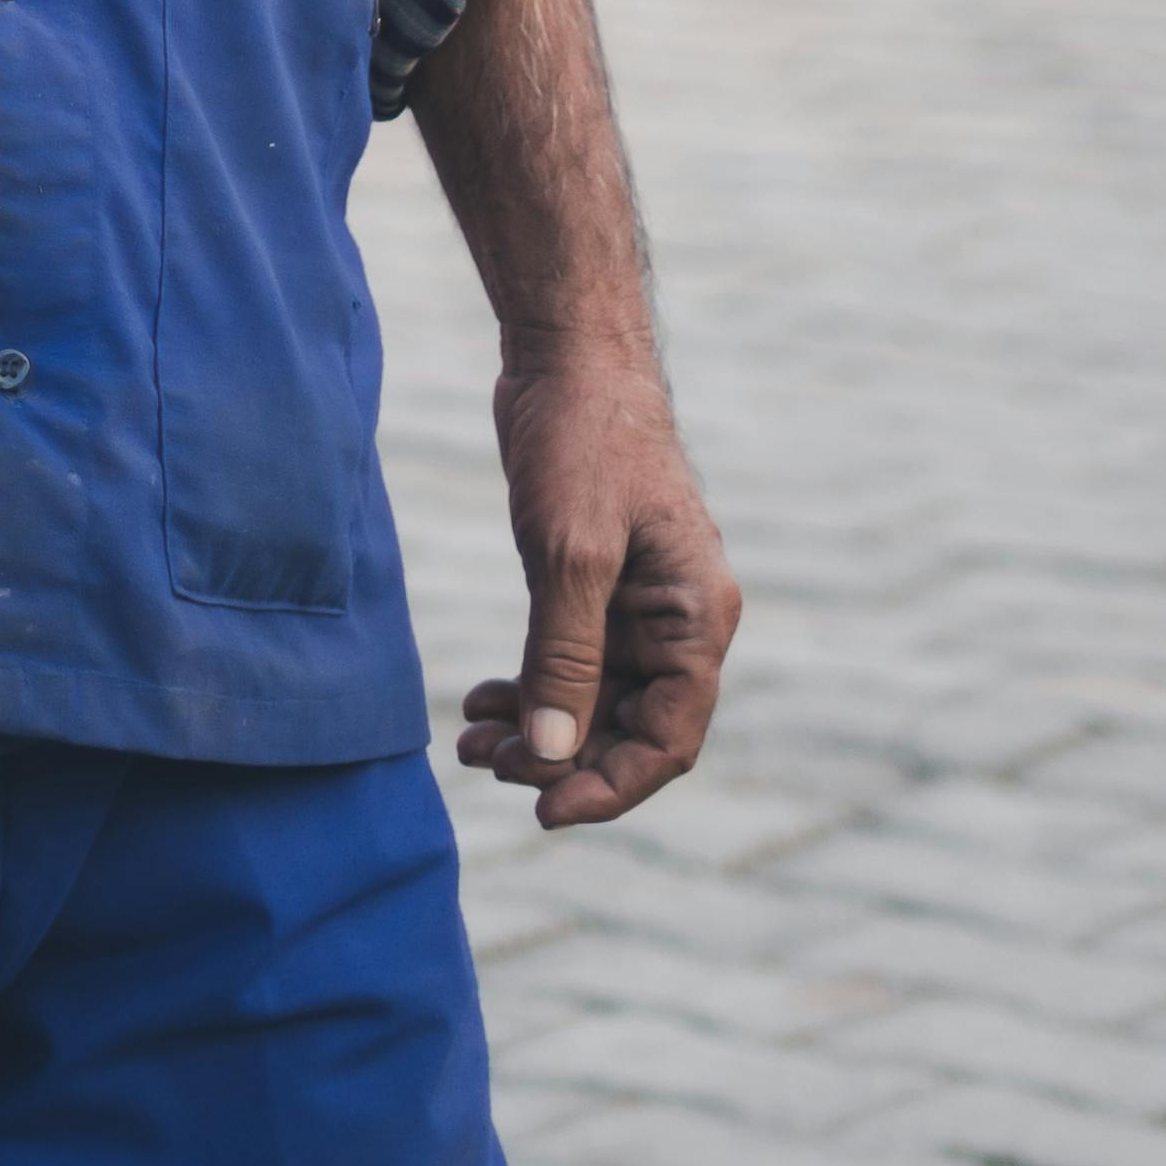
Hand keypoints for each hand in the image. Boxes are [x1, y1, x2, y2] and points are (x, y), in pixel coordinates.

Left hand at [454, 341, 739, 829]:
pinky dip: (528, 689)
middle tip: (486, 765)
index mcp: (696, 617)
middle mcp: (676, 621)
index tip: (543, 810)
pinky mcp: (594, 585)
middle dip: (559, 759)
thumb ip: (565, 658)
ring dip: (536, 731)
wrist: (565, 354)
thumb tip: (554, 756)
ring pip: (591, 701)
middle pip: (627, 729)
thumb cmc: (584, 440)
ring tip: (469, 744)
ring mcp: (636, 605)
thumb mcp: (572, 554)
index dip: (610, 786)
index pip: (669, 739)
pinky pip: (568, 663)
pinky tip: (481, 701)